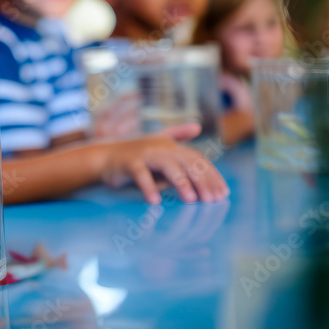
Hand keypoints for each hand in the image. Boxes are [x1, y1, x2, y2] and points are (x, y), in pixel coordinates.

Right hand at [98, 134, 229, 203]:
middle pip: (187, 162)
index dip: (212, 176)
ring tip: (191, 200)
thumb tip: (198, 127)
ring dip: (181, 182)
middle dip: (202, 181)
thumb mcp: (158, 146)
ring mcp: (144, 153)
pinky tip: (155, 201)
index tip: (223, 194)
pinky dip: (148, 187)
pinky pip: (141, 175)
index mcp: (172, 147)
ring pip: (168, 166)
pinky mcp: (128, 162)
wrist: (104, 158)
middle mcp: (161, 147)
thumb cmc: (135, 156)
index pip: (198, 160)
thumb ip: (178, 138)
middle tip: (212, 200)